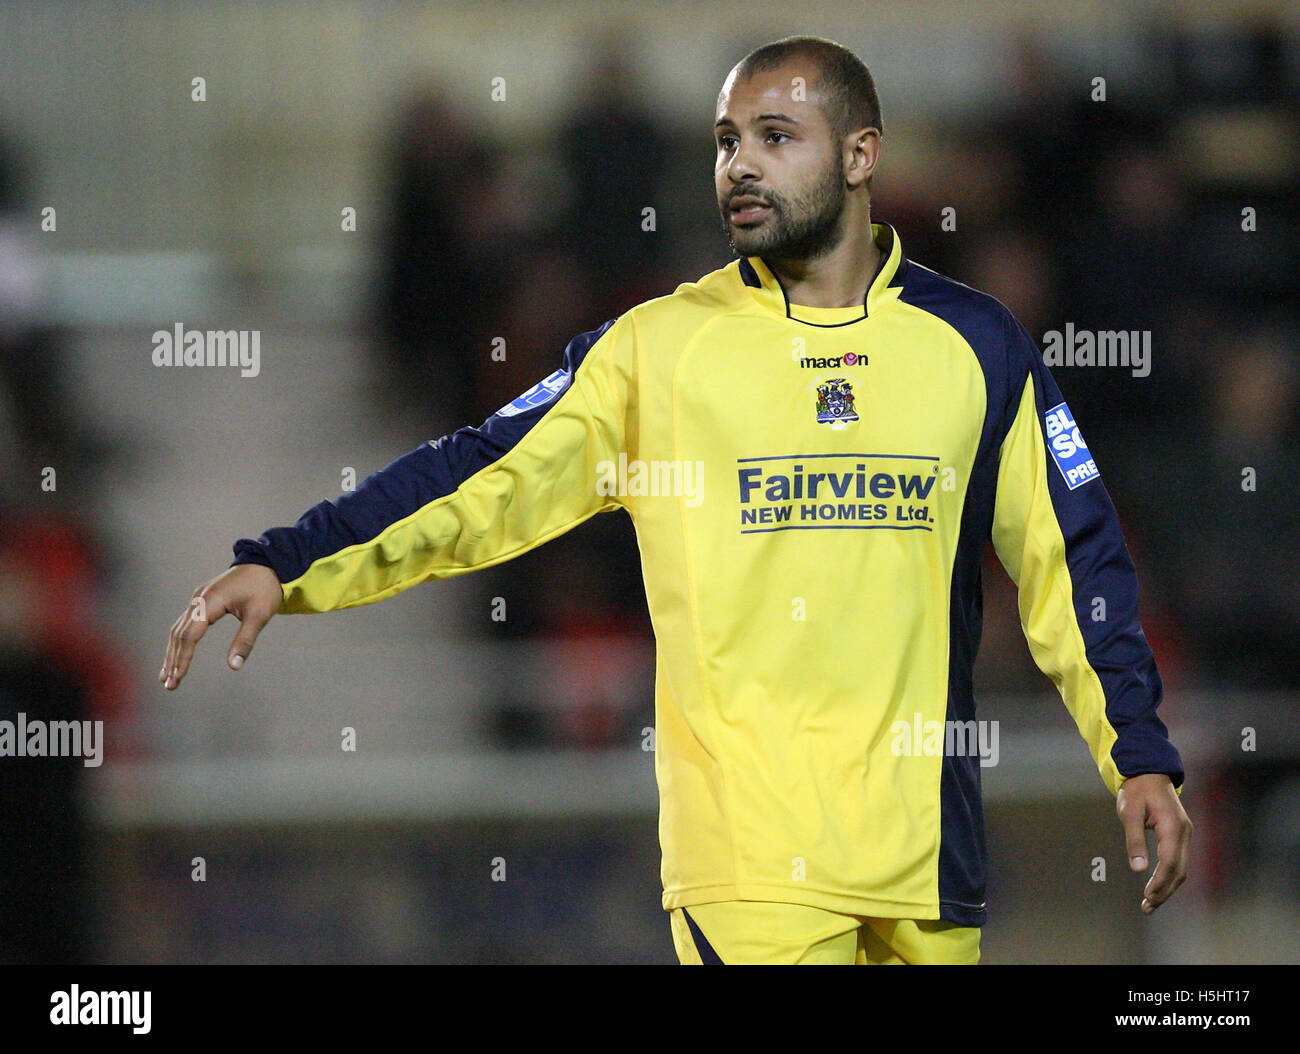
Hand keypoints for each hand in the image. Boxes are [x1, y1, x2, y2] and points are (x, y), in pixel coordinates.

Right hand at [161, 564, 282, 689]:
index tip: (177, 677)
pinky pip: (185, 622)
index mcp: (210, 601)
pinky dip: (180, 640)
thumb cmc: (265, 589)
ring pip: (179, 628)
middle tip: (169, 685)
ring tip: (167, 676)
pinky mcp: (202, 599)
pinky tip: (177, 655)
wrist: (268, 564)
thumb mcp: (259, 616)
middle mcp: (199, 599)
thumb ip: (245, 641)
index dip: (182, 658)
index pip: (189, 635)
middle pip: (179, 633)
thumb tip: (234, 666)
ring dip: (173, 652)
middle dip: (173, 660)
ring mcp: (199, 598)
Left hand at [1116, 772, 1191, 914]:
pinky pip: (1179, 861)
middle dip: (1164, 891)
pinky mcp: (1180, 836)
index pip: (1170, 862)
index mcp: (1172, 826)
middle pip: (1179, 870)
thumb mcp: (1130, 812)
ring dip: (1168, 887)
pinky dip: (1170, 877)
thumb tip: (1138, 868)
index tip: (1147, 895)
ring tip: (1151, 903)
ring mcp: (1185, 835)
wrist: (1150, 772)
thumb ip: (1134, 840)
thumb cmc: (1137, 790)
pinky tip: (1158, 887)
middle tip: (1148, 907)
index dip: (1160, 881)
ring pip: (1181, 868)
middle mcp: (1184, 833)